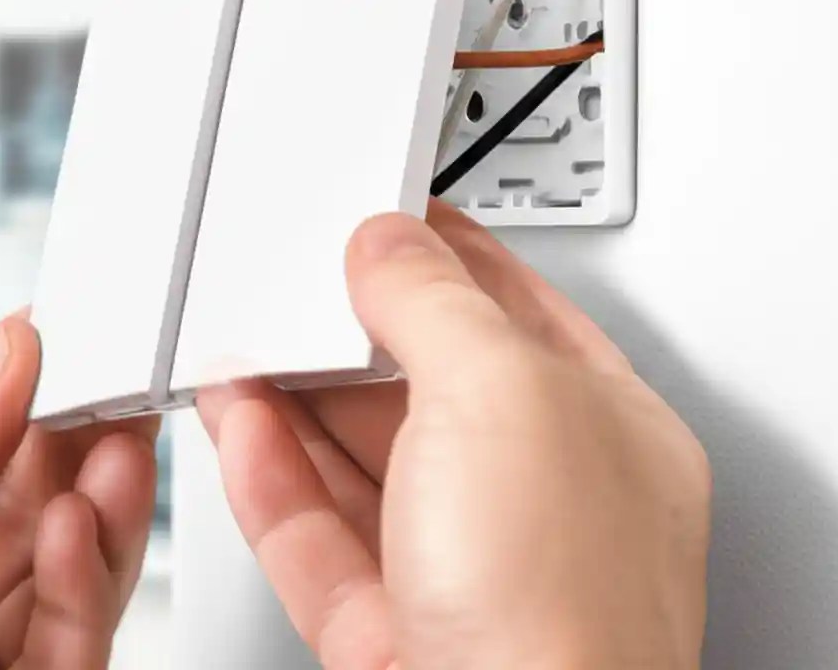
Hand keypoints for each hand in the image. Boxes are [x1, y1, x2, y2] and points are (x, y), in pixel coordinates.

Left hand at [0, 314, 158, 669]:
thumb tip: (1, 366)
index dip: (8, 376)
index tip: (65, 330)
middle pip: (22, 491)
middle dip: (73, 428)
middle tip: (116, 372)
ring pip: (66, 562)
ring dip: (99, 497)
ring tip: (116, 441)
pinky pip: (72, 642)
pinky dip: (87, 584)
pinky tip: (78, 528)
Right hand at [198, 202, 711, 669]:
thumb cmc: (558, 611)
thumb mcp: (501, 396)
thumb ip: (435, 302)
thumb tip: (386, 243)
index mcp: (602, 436)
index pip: (517, 314)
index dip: (447, 253)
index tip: (383, 213)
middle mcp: (533, 503)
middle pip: (425, 387)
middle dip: (348, 329)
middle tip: (289, 277)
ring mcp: (456, 567)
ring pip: (358, 461)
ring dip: (291, 394)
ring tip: (240, 337)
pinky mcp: (385, 624)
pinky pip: (313, 529)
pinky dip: (267, 468)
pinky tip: (235, 417)